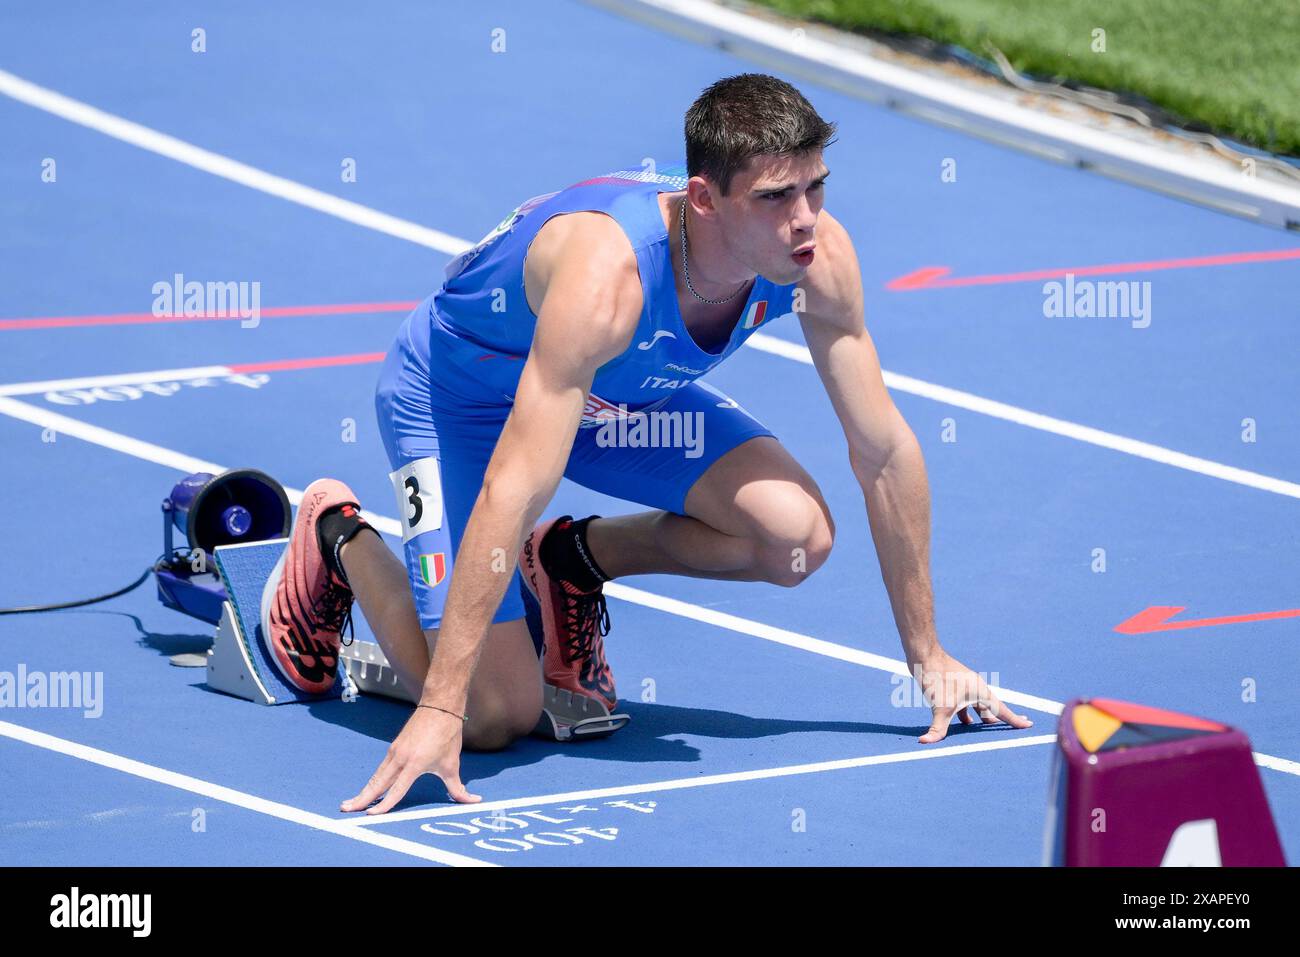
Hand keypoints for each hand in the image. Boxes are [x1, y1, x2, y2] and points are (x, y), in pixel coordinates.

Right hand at [341, 705, 480, 813]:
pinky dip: (374, 779)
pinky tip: (369, 788)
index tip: (372, 815)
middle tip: (346, 809)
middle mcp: (400, 758)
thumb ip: (458, 788)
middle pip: (378, 783)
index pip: (396, 789)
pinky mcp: (394, 747)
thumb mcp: (452, 764)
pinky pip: (381, 767)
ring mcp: (394, 751)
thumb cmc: (447, 735)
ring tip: (351, 802)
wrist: (439, 707)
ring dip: (365, 789)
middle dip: (362, 798)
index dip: (384, 804)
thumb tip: (473, 801)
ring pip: (377, 775)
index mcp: (414, 764)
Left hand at [913, 652, 1033, 743]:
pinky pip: (967, 703)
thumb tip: (926, 742)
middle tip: (1015, 726)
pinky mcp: (955, 685)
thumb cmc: (937, 678)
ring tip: (988, 727)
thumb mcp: (939, 708)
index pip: (1002, 710)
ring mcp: (966, 685)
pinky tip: (965, 722)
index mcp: (981, 693)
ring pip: (979, 705)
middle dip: (1001, 719)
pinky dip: (968, 713)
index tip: (1029, 725)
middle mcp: (976, 688)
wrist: (925, 656)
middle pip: (992, 708)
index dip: (1015, 720)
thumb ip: (937, 729)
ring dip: (983, 717)